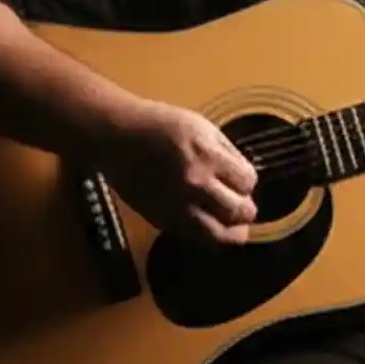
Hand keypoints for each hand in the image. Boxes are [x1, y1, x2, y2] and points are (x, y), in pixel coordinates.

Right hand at [93, 100, 257, 245]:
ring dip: (233, 232)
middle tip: (241, 204)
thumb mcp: (201, 126)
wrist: (116, 136)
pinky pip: (195, 239)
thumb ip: (226, 152)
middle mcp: (196, 184)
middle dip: (246, 209)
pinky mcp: (162, 220)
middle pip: (240, 211)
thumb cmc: (160, 125)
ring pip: (221, 235)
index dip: (247, 182)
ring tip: (234, 227)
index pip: (248, 182)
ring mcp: (178, 205)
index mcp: (208, 156)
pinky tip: (210, 227)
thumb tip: (245, 177)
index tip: (240, 180)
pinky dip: (209, 237)